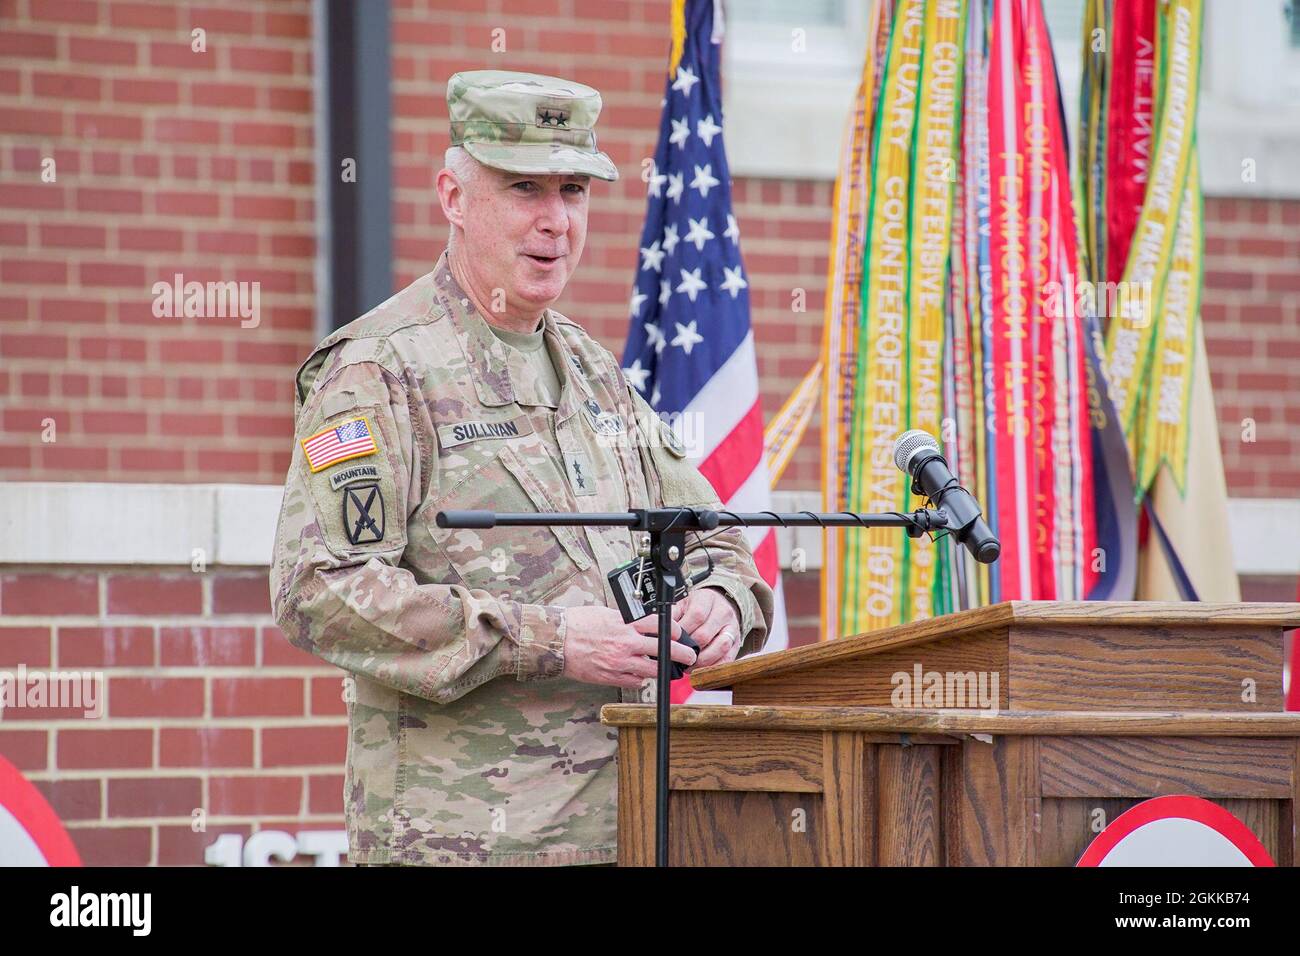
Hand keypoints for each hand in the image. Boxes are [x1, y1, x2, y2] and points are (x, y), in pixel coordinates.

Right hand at [561, 605, 695, 688]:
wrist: (556, 641)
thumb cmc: (577, 624)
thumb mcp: (606, 613)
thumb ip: (626, 620)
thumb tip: (641, 623)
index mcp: (624, 624)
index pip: (659, 625)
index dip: (674, 630)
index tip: (679, 633)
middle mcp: (625, 644)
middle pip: (662, 649)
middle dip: (681, 654)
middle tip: (688, 656)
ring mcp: (618, 663)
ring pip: (651, 670)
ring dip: (662, 669)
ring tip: (668, 668)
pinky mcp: (610, 677)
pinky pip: (634, 682)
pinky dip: (639, 678)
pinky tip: (639, 674)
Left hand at [672, 588, 740, 669]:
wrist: (719, 604)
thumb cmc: (697, 606)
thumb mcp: (683, 604)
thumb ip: (672, 615)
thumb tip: (660, 630)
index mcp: (708, 599)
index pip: (697, 615)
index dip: (683, 631)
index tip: (672, 641)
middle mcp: (723, 612)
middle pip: (705, 635)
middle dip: (689, 649)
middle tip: (678, 657)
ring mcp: (732, 628)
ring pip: (720, 648)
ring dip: (702, 661)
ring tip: (689, 665)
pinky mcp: (737, 643)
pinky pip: (728, 659)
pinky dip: (714, 667)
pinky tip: (702, 669)